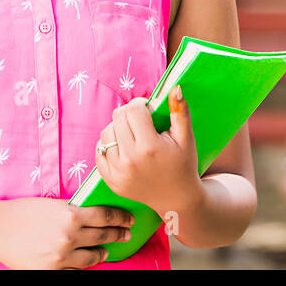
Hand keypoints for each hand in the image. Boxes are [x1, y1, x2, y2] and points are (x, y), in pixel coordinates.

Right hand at [0, 197, 133, 268]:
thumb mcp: (53, 205)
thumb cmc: (23, 212)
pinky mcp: (50, 271)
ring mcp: (60, 257)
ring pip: (91, 258)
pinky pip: (73, 271)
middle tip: (126, 234)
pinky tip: (85, 262)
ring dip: (102, 253)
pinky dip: (81, 266)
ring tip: (106, 251)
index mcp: (71, 215)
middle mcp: (69, 237)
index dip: (121, 218)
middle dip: (118, 235)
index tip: (129, 219)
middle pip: (103, 237)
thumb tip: (95, 214)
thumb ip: (75, 211)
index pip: (106, 217)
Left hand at [95, 87, 202, 220]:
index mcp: (149, 147)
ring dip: (117, 128)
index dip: (141, 104)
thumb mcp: (186, 137)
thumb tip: (175, 87)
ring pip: (106, 133)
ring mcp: (118, 172)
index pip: (133, 109)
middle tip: (141, 121)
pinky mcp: (111, 181)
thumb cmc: (184, 163)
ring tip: (132, 134)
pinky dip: (108, 145)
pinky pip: (99, 152)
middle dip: (129, 114)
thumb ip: (180, 111)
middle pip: (117, 118)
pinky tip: (123, 147)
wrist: (176, 198)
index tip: (149, 109)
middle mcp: (130, 160)